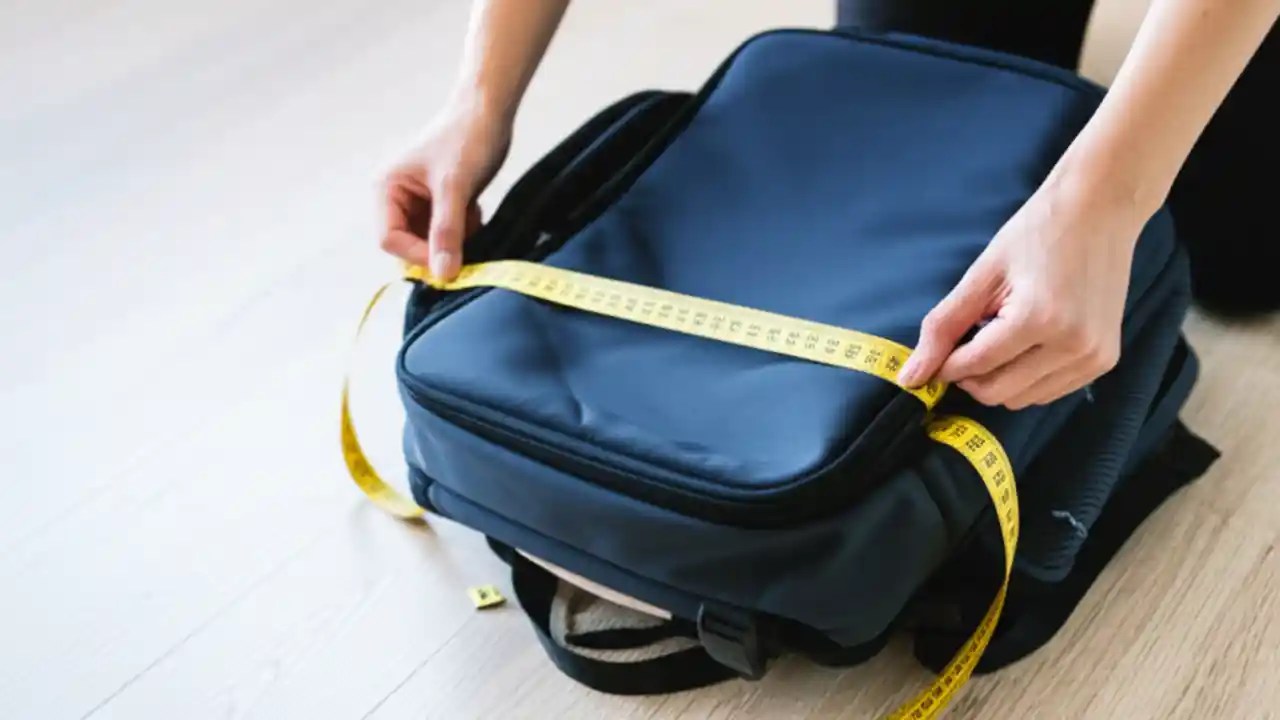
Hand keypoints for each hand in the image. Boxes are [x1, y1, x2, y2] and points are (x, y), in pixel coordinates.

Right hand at [380, 99, 512, 280]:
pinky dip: (462, 231)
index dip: (418, 254)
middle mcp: (395, 198)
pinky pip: (446, 234)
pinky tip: (473, 210)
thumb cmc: (467, 138)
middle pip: (409, 246)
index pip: (389, 240)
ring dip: (453, 239)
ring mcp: (417, 203)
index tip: (450, 258)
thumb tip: (443, 274)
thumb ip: (447, 232)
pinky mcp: (438, 205)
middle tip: (465, 234)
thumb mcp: (455, 188)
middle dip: (438, 247)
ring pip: (430, 243)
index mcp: (386, 189)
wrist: (489, 112)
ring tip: (469, 214)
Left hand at [897, 180, 1145, 408]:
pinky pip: (1050, 392)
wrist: (1100, 210)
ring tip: (1002, 334)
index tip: (939, 350)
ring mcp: (1094, 357)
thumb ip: (943, 327)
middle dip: (971, 375)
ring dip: (1000, 378)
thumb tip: (910, 378)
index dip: (946, 365)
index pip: (973, 367)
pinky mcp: (1105, 361)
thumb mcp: (982, 275)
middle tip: (968, 340)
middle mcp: (1072, 346)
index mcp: (1038, 319)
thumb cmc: (1037, 234)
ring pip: (1023, 399)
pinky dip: (1027, 379)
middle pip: (997, 393)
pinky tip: (1026, 343)